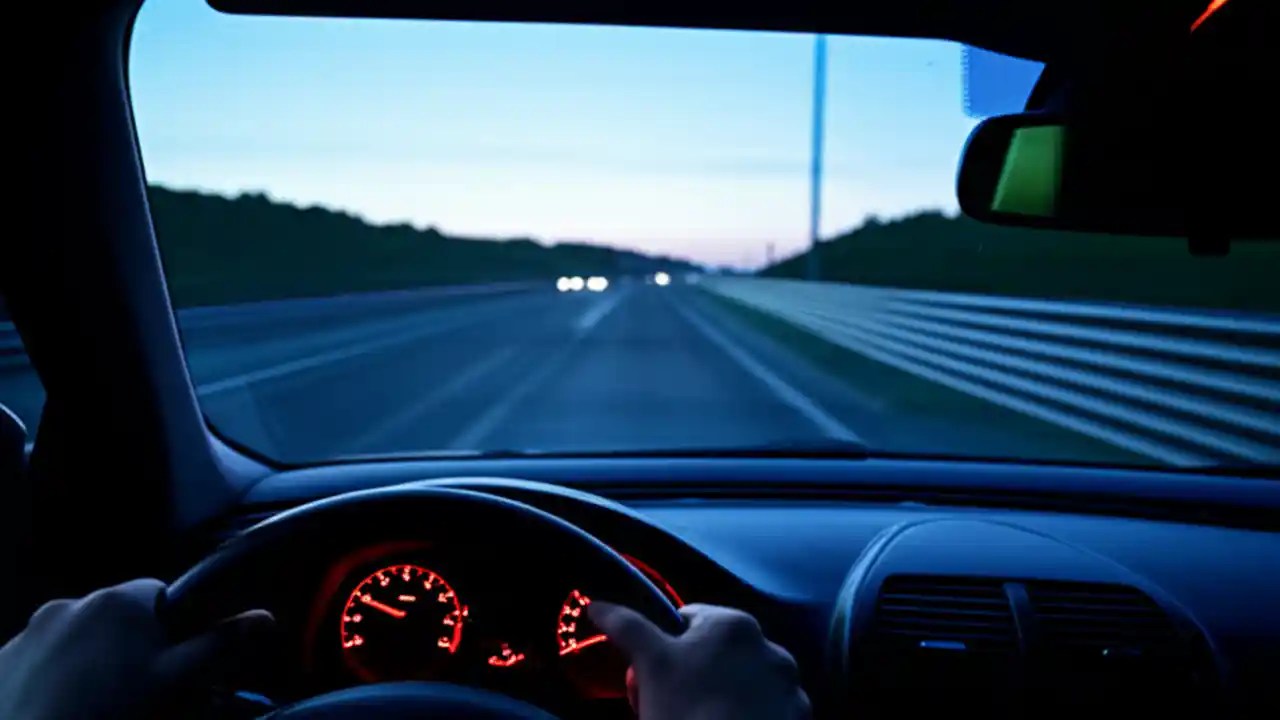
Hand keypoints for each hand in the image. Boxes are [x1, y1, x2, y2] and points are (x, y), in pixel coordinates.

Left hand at [0, 578, 274, 719]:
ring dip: (92, 659)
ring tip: (97, 701)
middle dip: (131, 645)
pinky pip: (42, 657)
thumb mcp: (174, 680)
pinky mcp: (4, 657)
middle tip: (138, 687)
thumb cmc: (110, 710)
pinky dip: (56, 674)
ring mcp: (30, 629)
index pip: (159, 595)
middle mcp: (72, 603)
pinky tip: (65, 704)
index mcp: (119, 600)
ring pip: (79, 637)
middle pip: (118, 616)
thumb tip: (265, 617)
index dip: (171, 628)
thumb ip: (218, 645)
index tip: (170, 660)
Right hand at [589, 601, 809, 719]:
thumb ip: (626, 626)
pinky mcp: (800, 717)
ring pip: (748, 682)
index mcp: (733, 624)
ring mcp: (790, 686)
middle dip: (701, 671)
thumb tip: (598, 604)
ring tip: (708, 717)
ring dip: (732, 693)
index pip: (691, 622)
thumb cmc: (686, 708)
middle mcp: (771, 647)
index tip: (659, 675)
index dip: (669, 648)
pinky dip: (755, 716)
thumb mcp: (650, 666)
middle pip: (722, 653)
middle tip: (679, 701)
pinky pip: (772, 709)